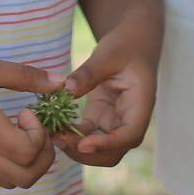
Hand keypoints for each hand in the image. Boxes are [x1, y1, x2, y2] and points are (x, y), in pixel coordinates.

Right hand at [0, 47, 56, 189]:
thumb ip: (28, 77)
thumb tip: (61, 82)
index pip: (29, 153)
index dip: (39, 133)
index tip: (27, 111)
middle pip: (26, 178)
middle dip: (42, 155)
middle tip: (34, 127)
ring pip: (11, 182)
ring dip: (27, 163)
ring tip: (20, 132)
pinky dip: (9, 167)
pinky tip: (3, 137)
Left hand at [51, 13, 159, 166]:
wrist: (132, 42)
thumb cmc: (126, 45)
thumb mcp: (109, 53)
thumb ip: (89, 72)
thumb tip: (67, 89)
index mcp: (140, 104)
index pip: (129, 135)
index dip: (108, 144)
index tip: (83, 144)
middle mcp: (129, 120)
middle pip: (114, 151)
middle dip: (88, 153)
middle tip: (60, 140)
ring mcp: (114, 122)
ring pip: (99, 149)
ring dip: (77, 148)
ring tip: (52, 135)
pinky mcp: (100, 119)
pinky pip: (86, 135)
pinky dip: (72, 136)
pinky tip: (54, 128)